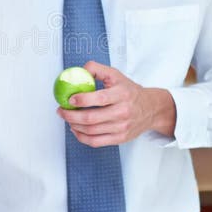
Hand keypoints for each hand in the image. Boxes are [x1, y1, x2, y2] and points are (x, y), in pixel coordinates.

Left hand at [56, 60, 176, 146]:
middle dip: (71, 115)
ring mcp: (121, 127)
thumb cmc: (130, 91)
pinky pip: (95, 142)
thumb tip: (77, 72)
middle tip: (61, 111)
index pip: (99, 99)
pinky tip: (76, 129)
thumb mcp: (115, 75)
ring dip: (74, 125)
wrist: (150, 109)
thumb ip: (96, 70)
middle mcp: (123, 112)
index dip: (81, 100)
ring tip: (67, 118)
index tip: (69, 99)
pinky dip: (81, 137)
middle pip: (91, 118)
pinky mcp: (120, 138)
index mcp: (122, 94)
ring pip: (91, 131)